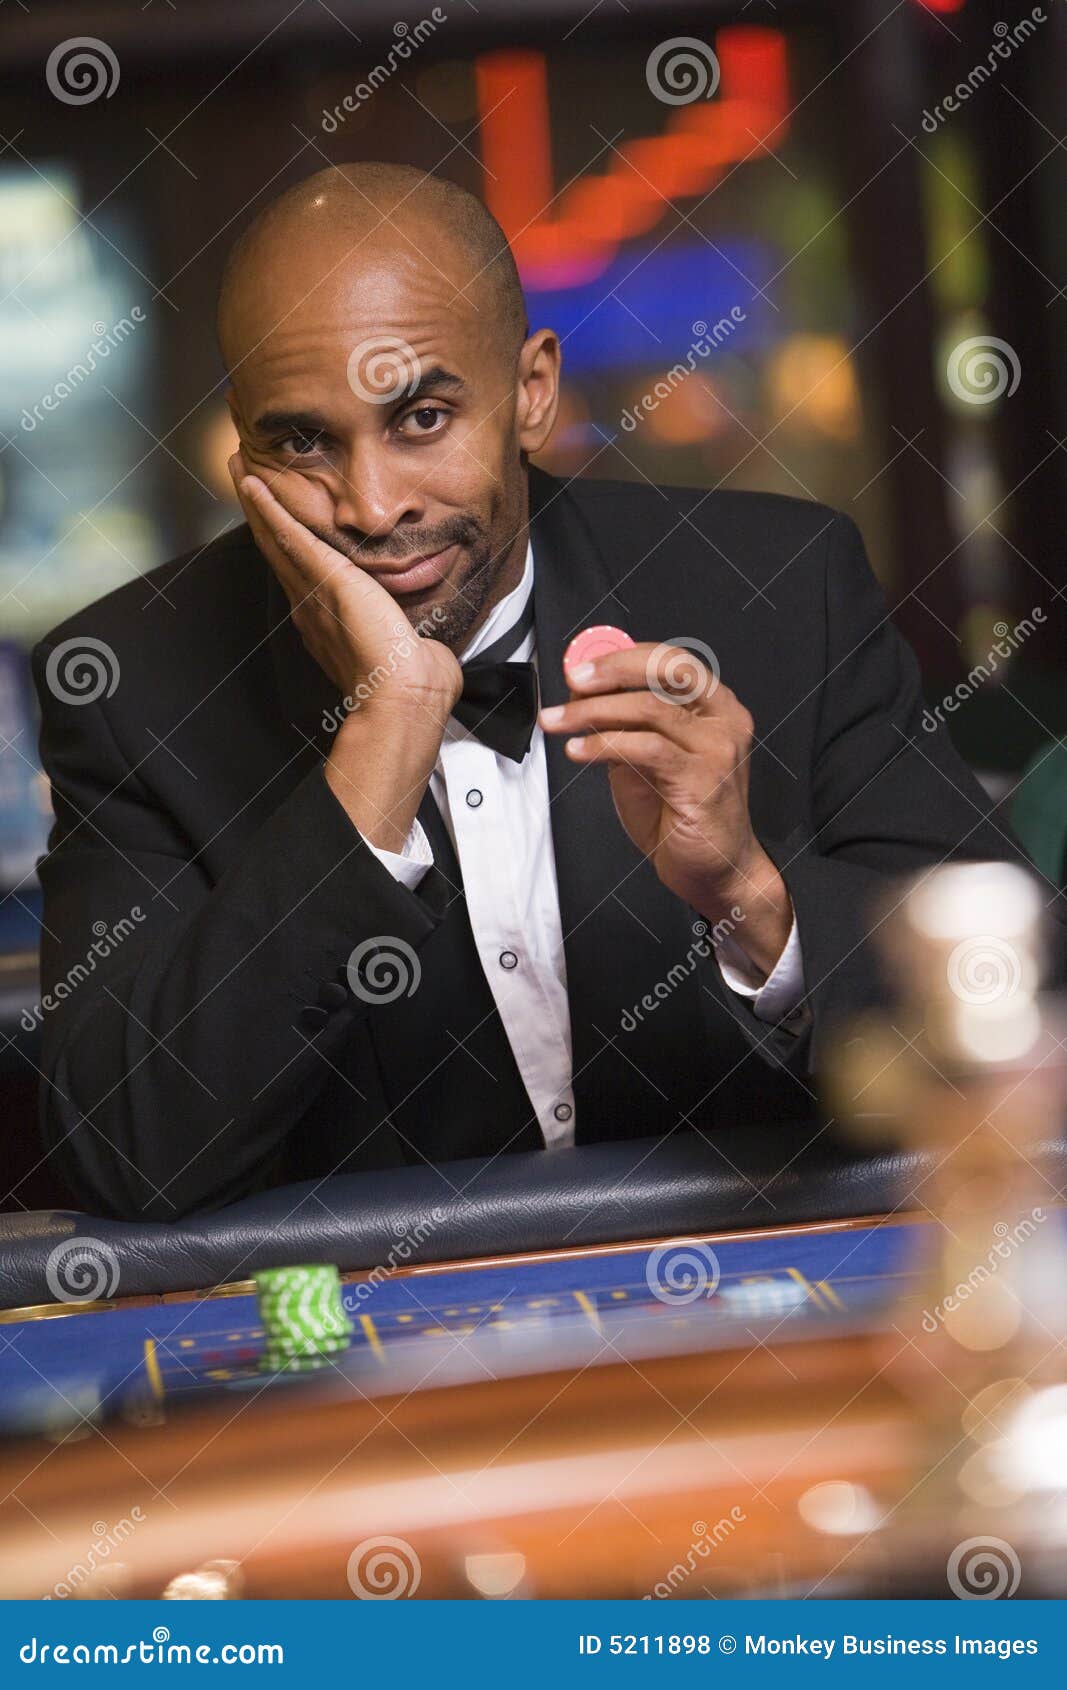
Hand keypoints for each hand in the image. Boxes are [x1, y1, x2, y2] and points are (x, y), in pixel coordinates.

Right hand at [230, 453, 461, 850]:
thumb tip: (426, 647)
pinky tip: (253, 484)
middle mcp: (313, 609)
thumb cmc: (416, 685)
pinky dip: (269, 509)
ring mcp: (314, 595)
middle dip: (262, 517)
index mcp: (331, 626)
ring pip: (277, 539)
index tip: (279, 525)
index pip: (305, 576)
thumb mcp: (412, 652)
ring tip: (240, 471)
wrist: (407, 696)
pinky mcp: (325, 580)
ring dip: (257, 504)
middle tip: (244, 482)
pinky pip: (290, 536)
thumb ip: (411, 642)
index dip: (289, 548)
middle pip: (280, 552)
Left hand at [539, 643, 793, 975]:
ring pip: (649, 708)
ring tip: (558, 722)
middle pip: (665, 671)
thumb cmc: (684, 815)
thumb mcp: (647, 759)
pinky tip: (579, 750)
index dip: (621, 655)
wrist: (717, 869)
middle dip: (610, 670)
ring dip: (593, 712)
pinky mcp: (703, 779)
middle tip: (571, 682)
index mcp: (715, 706)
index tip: (580, 665)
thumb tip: (583, 693)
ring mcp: (718, 748)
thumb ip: (625, 724)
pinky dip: (604, 744)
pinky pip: (646, 748)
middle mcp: (723, 719)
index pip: (669, 659)